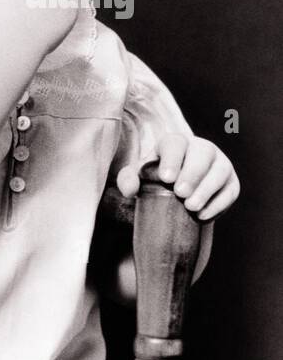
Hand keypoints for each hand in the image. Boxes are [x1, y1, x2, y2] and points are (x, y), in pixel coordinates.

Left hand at [115, 133, 239, 220]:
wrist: (175, 192)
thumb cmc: (153, 178)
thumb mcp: (137, 176)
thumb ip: (128, 179)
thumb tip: (130, 191)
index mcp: (176, 143)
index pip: (176, 143)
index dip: (173, 159)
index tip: (166, 178)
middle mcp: (201, 149)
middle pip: (203, 154)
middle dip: (193, 173)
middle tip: (181, 194)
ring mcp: (220, 164)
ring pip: (221, 171)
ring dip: (207, 189)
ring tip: (191, 207)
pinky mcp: (231, 183)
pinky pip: (231, 191)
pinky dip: (219, 204)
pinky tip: (204, 216)